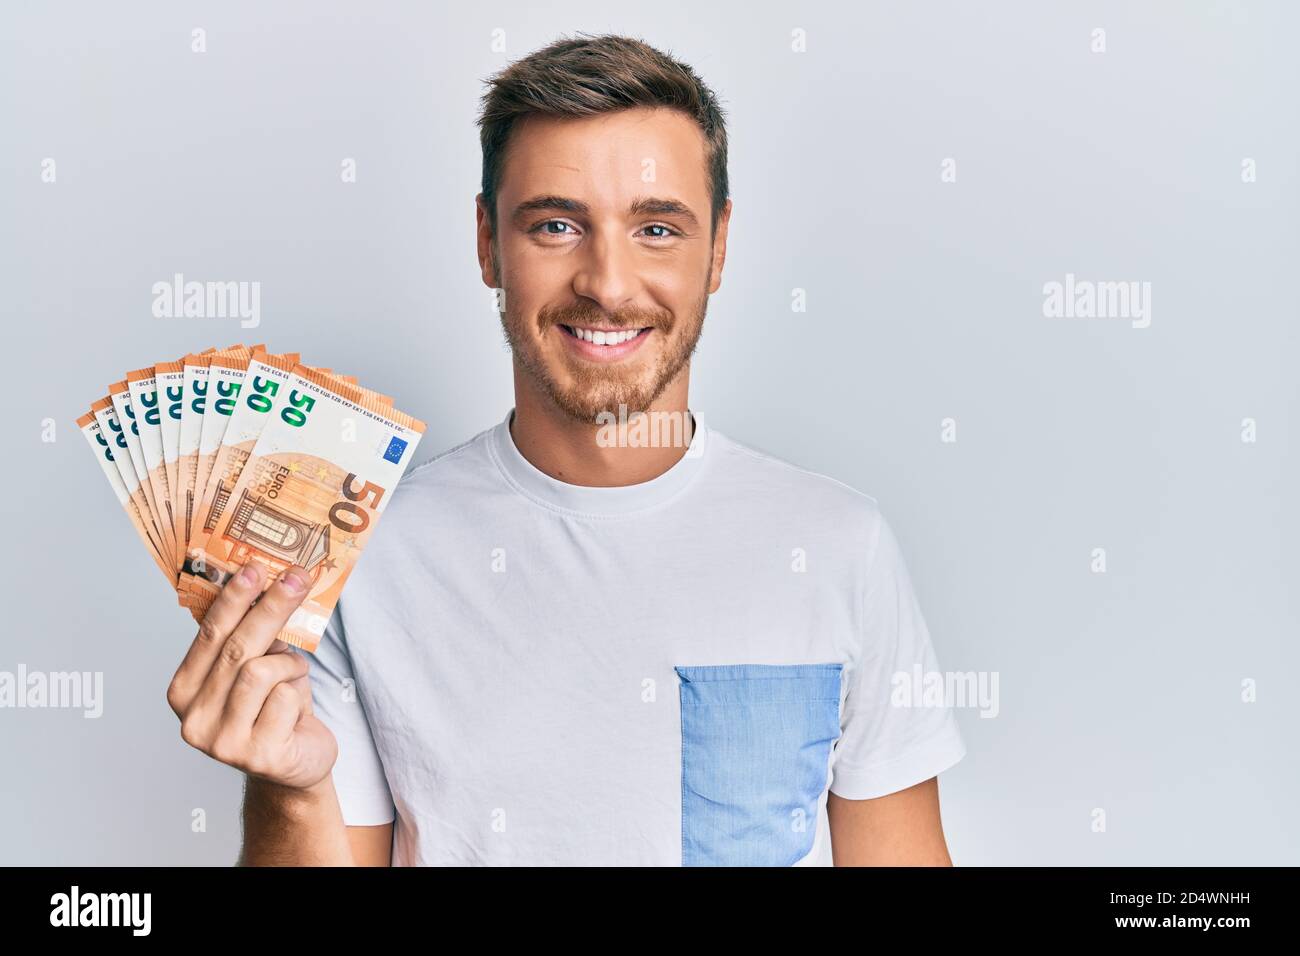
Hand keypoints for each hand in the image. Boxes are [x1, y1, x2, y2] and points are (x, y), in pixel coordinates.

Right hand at [167, 561, 337, 789]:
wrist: (297, 764)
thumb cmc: (275, 709)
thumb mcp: (256, 668)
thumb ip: (250, 637)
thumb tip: (268, 581)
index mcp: (183, 691)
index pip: (208, 635)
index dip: (233, 599)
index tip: (254, 567)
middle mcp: (194, 719)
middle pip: (235, 649)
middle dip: (270, 607)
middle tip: (297, 577)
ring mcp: (222, 742)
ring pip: (260, 672)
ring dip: (289, 664)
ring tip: (295, 672)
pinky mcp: (256, 756)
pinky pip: (285, 699)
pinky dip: (298, 693)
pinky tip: (296, 709)